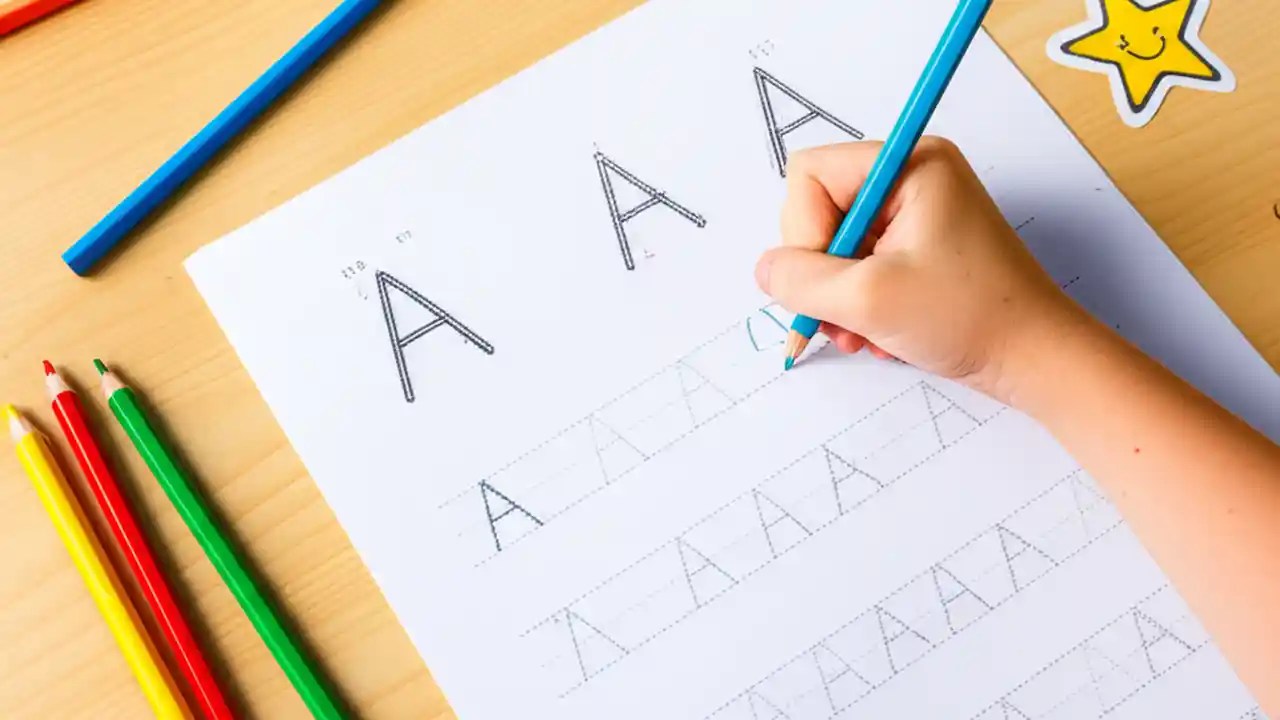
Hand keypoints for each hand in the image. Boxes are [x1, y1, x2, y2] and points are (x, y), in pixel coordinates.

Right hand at [754, 138, 1087, 405]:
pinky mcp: (918, 246)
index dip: (804, 230)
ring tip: (863, 333)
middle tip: (844, 315)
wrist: (1035, 358)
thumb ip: (800, 280)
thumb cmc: (971, 317)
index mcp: (908, 164)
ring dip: (838, 296)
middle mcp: (911, 176)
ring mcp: (916, 212)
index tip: (833, 276)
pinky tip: (878, 332)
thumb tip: (765, 269)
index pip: (809, 174)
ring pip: (835, 245)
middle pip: (817, 210)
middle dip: (823, 271)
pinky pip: (859, 264)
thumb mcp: (868, 299)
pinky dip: (859, 303)